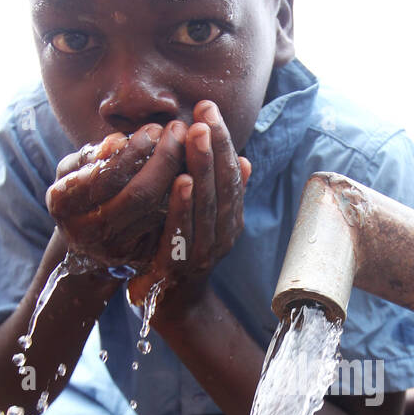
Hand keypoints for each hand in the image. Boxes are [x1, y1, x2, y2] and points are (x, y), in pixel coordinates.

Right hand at [47, 122, 188, 270]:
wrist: (87, 237)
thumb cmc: (82, 189)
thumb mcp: (76, 167)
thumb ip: (93, 154)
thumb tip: (119, 142)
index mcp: (63, 203)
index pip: (105, 175)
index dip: (133, 152)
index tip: (154, 129)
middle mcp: (86, 231)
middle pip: (138, 195)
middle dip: (163, 160)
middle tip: (179, 132)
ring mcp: (114, 248)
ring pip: (158, 211)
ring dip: (179, 175)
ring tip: (190, 146)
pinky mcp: (139, 256)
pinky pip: (168, 224)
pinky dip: (183, 197)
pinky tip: (193, 171)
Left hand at [128, 101, 249, 310]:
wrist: (169, 306)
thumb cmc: (182, 254)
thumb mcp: (205, 220)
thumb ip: (222, 194)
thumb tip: (243, 159)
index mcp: (230, 222)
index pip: (231, 175)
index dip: (223, 141)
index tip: (209, 108)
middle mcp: (222, 236)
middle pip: (223, 186)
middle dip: (215, 146)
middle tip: (205, 112)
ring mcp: (203, 253)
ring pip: (208, 205)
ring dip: (202, 168)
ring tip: (195, 134)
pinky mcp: (178, 268)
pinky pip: (183, 232)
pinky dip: (183, 205)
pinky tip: (180, 179)